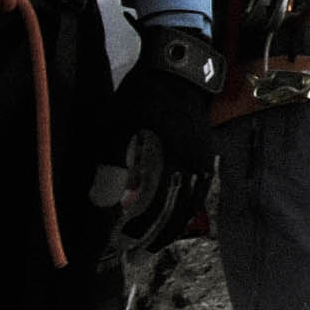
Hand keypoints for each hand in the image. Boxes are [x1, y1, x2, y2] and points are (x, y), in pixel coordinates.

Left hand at [92, 26, 221, 259]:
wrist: (180, 60)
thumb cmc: (146, 90)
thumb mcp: (120, 121)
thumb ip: (112, 161)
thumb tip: (103, 201)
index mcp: (174, 157)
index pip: (159, 205)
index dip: (142, 227)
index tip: (125, 242)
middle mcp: (195, 160)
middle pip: (183, 208)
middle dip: (163, 232)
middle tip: (146, 250)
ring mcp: (205, 153)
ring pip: (196, 197)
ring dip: (179, 218)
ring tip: (164, 233)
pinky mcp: (206, 146)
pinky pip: (202, 183)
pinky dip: (190, 199)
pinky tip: (179, 203)